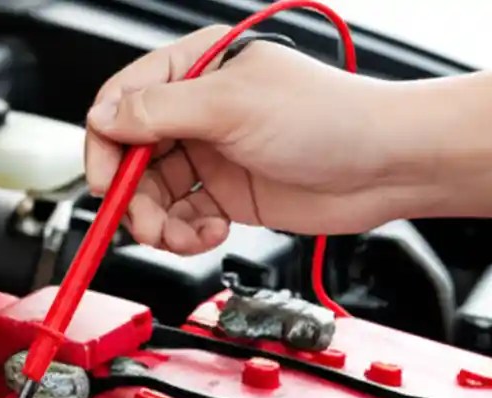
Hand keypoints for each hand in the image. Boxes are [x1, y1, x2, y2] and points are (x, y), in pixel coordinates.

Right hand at [85, 26, 420, 253]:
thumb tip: (104, 118)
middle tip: (139, 220)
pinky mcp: (226, 194)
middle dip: (129, 194)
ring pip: (151, 194)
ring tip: (178, 235)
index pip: (123, 99)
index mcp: (195, 68)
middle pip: (130, 155)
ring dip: (156, 223)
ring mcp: (211, 155)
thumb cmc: (331, 118)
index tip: (104, 177)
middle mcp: (198, 110)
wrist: (387, 166)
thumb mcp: (232, 106)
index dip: (105, 140)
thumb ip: (160, 111)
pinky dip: (184, 234)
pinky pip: (180, 219)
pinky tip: (208, 233)